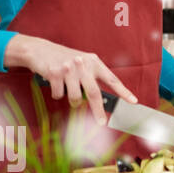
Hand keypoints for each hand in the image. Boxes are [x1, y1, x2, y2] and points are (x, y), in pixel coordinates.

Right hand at [5, 34, 135, 125]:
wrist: (40, 50)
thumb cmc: (65, 59)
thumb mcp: (83, 62)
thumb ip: (92, 76)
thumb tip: (99, 99)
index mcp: (94, 62)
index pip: (112, 79)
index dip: (123, 91)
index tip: (133, 101)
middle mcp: (83, 65)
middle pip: (95, 93)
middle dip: (99, 111)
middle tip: (102, 122)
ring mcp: (69, 69)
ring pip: (75, 97)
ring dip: (72, 101)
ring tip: (68, 91)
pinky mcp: (55, 74)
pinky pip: (59, 95)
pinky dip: (57, 94)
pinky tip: (55, 84)